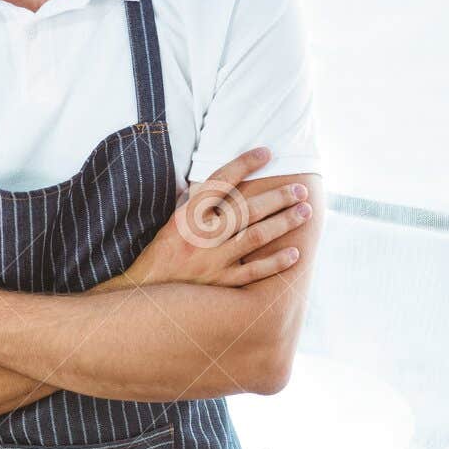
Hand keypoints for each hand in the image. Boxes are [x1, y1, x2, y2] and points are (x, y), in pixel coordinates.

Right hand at [120, 148, 310, 288]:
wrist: (143, 296)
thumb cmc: (158, 256)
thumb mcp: (170, 222)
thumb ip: (195, 203)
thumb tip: (221, 181)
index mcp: (186, 215)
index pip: (220, 180)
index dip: (245, 163)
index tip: (267, 152)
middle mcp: (200, 235)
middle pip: (247, 208)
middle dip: (277, 196)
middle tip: (300, 188)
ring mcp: (211, 261)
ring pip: (255, 237)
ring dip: (284, 223)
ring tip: (305, 211)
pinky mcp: (219, 284)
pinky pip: (253, 273)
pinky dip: (275, 263)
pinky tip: (295, 254)